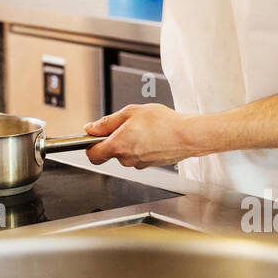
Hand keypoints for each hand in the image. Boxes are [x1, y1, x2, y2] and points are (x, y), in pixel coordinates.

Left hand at [83, 104, 200, 168]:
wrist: (188, 135)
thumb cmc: (163, 123)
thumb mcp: (130, 112)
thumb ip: (107, 122)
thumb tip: (91, 128)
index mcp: (118, 146)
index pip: (92, 155)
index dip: (89, 146)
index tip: (92, 138)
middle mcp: (126, 159)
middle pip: (110, 153)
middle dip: (113, 140)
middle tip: (125, 125)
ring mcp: (139, 164)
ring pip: (125, 154)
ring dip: (129, 142)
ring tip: (143, 128)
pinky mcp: (150, 165)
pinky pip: (138, 156)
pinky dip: (141, 147)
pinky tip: (152, 136)